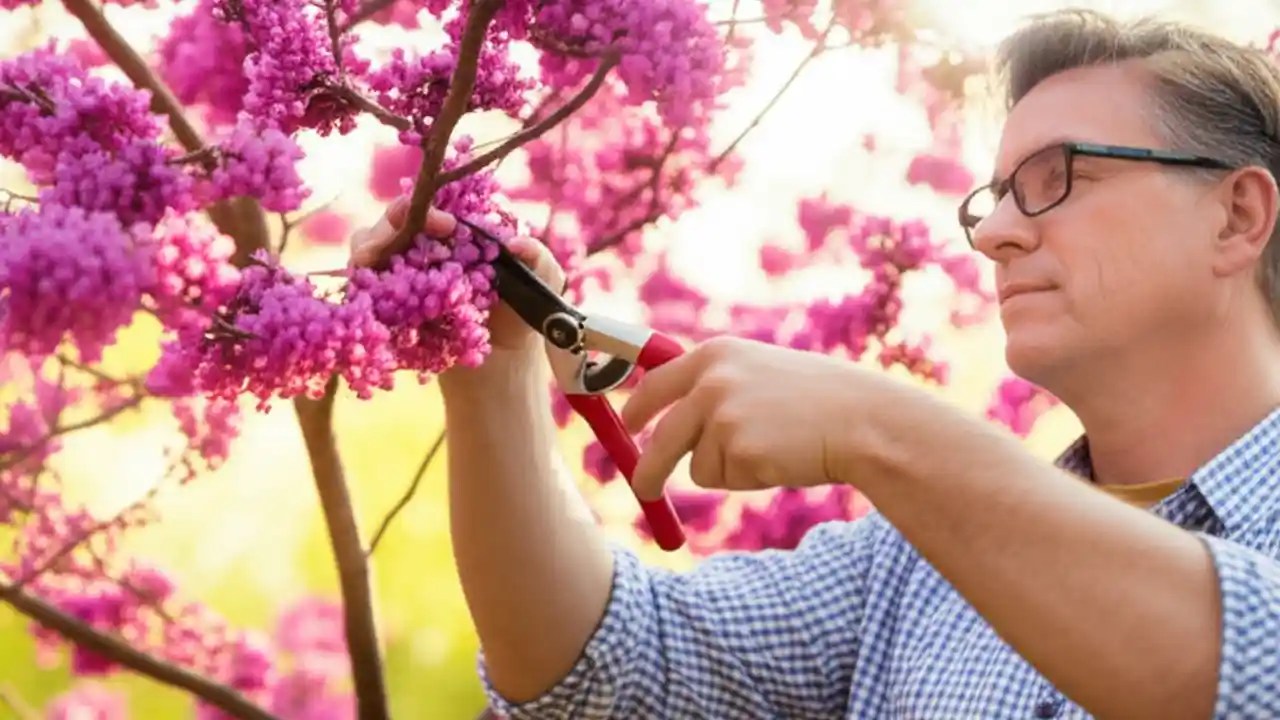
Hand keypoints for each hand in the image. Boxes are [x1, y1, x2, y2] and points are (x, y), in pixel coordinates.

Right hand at [348, 194, 566, 353]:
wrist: (502, 364)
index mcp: (458, 230)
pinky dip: (363, 285)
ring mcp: (402, 274)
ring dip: (368, 249)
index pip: (435, 202)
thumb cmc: (521, 315)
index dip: (432, 205)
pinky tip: (371, 291)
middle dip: (392, 223)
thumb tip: (517, 243)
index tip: (447, 224)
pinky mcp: (387, 305)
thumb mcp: (542, 282)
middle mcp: (425, 245)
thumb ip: (538, 258)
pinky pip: (363, 287)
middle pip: (394, 220)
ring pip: (368, 246)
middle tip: (399, 241)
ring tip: (370, 259)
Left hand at [619, 336, 865, 500]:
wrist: (861, 419)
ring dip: (725, 471)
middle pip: (660, 435)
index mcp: (716, 355)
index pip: (655, 382)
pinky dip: (747, 480)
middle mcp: (711, 381)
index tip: (628, 424)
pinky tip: (780, 459)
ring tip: (770, 451)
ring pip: (697, 466)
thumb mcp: (761, 374)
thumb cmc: (818, 400)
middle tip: (644, 489)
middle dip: (647, 468)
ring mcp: (722, 415)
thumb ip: (717, 389)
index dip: (637, 407)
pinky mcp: (736, 450)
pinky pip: (723, 481)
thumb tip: (674, 424)